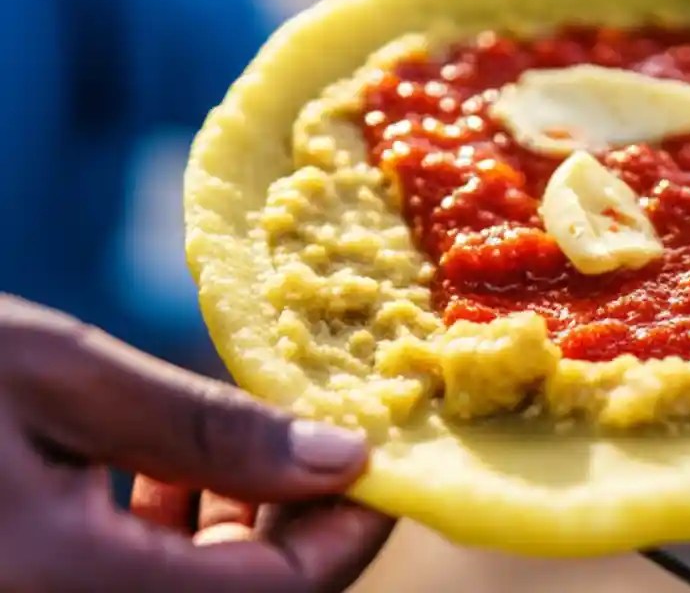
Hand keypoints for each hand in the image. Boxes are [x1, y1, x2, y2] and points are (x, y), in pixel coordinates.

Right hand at [0, 295, 393, 592]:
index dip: (353, 525)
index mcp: (75, 582)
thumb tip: (343, 453)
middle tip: (318, 428)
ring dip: (244, 522)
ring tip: (244, 435)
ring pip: (201, 590)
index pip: (281, 590)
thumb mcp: (67, 379)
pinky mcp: (44, 582)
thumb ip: (207, 428)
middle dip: (300, 515)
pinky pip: (144, 580)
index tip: (383, 449)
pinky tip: (168, 466)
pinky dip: (179, 531)